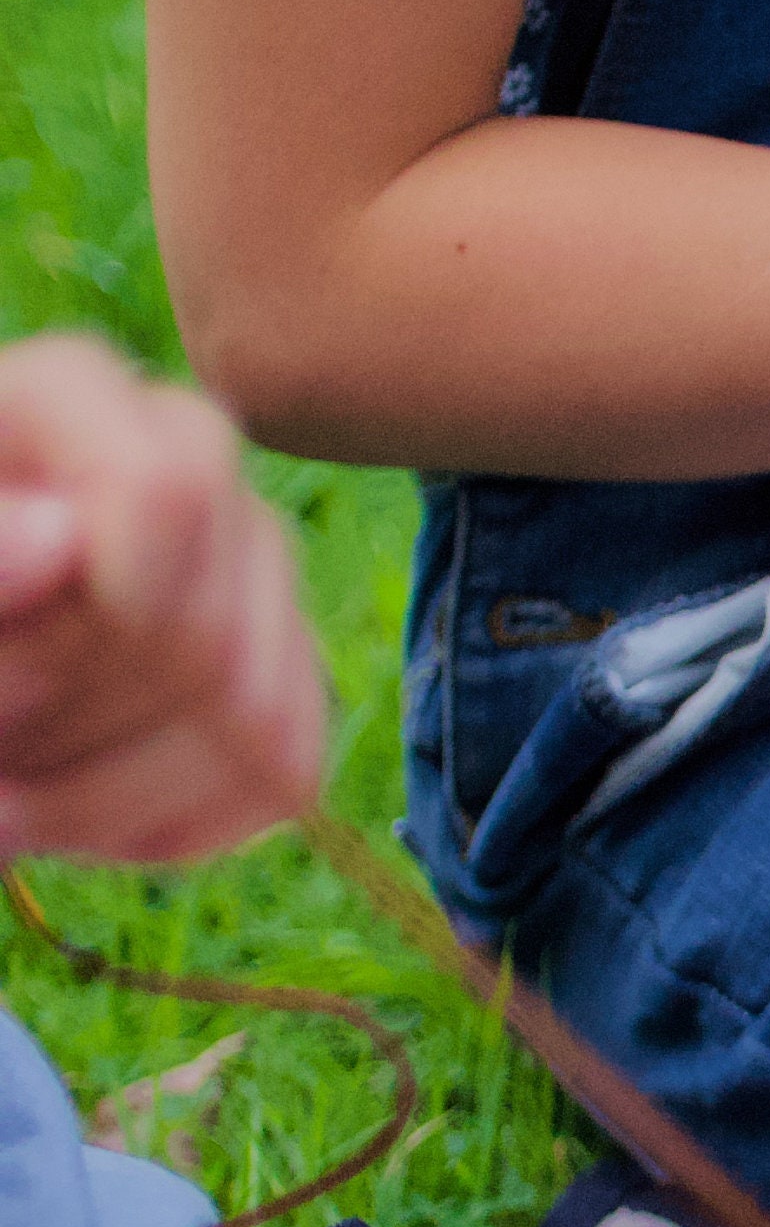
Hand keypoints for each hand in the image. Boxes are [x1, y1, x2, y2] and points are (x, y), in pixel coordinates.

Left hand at [0, 333, 324, 863]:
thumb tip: (61, 540)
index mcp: (78, 399)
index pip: (168, 496)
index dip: (105, 611)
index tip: (6, 689)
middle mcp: (191, 463)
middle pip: (206, 638)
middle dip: (74, 729)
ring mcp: (253, 565)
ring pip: (255, 726)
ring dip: (107, 799)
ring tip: (9, 798)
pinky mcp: (285, 664)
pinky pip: (281, 776)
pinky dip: (168, 827)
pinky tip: (76, 818)